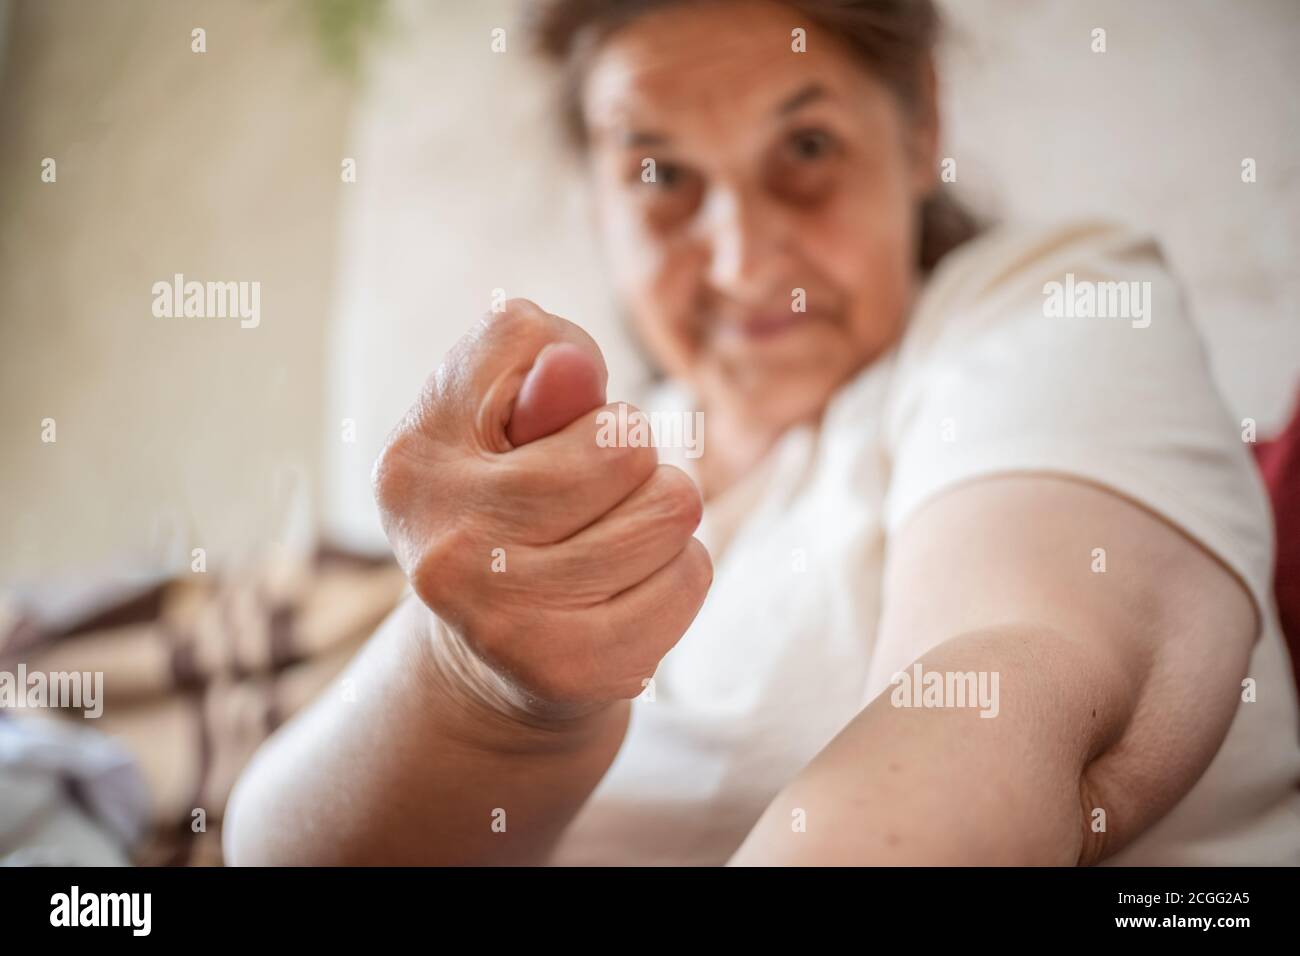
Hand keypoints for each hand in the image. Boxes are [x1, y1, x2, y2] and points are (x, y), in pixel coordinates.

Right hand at [373, 299, 711, 718]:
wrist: (496, 656)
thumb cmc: (514, 507)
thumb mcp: (505, 427)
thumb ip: (537, 377)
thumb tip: (572, 364)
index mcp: (414, 460)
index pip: (522, 335)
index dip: (567, 358)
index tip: (541, 416)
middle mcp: (443, 543)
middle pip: (623, 440)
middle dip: (633, 455)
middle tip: (594, 496)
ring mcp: (501, 614)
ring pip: (669, 507)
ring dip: (661, 514)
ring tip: (613, 541)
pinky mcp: (568, 668)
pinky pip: (688, 576)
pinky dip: (678, 573)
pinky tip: (628, 590)